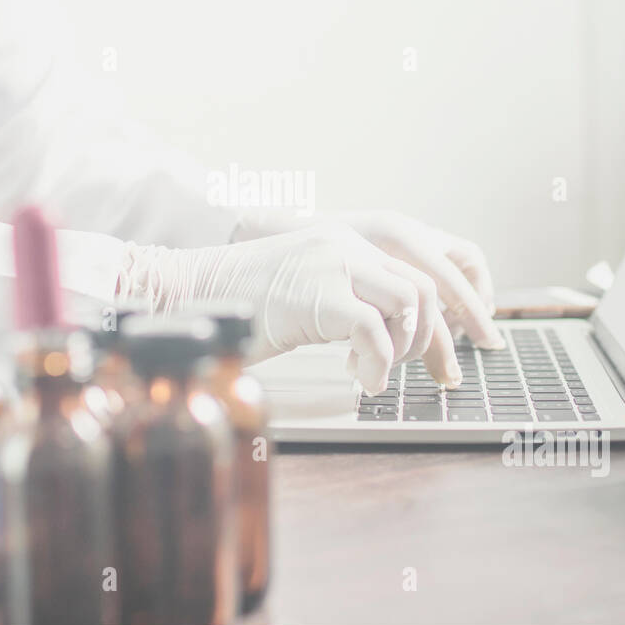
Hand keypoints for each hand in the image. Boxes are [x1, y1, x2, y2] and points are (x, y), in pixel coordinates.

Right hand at [114, 223, 462, 393]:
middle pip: (424, 287)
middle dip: (431, 338)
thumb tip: (386, 341)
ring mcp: (332, 265)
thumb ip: (346, 303)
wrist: (190, 293)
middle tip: (419, 372)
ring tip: (377, 371)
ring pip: (409, 302)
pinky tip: (362, 380)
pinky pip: (374, 330)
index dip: (432, 321)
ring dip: (404, 347)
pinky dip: (378, 363)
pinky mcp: (318, 294)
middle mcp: (345, 246)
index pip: (415, 273)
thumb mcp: (305, 294)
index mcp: (345, 244)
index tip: (434, 357)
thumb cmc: (240, 305)